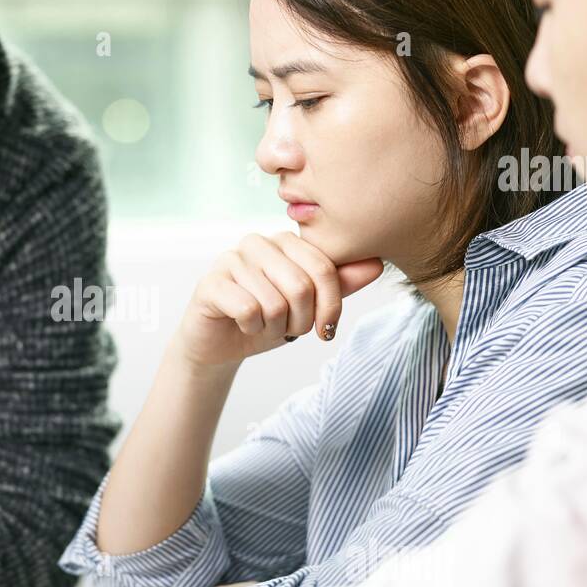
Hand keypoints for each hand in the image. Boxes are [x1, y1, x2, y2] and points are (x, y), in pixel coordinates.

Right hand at [175, 232, 382, 367]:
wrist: (221, 345)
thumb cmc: (267, 320)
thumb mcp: (310, 306)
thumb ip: (340, 284)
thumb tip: (377, 264)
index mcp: (285, 241)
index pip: (324, 268)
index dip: (331, 306)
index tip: (326, 330)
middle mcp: (257, 242)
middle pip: (300, 286)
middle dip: (300, 321)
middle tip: (288, 330)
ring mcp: (230, 260)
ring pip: (273, 302)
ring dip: (273, 328)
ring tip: (263, 326)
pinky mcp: (210, 283)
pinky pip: (247, 310)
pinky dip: (251, 329)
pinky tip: (242, 325)